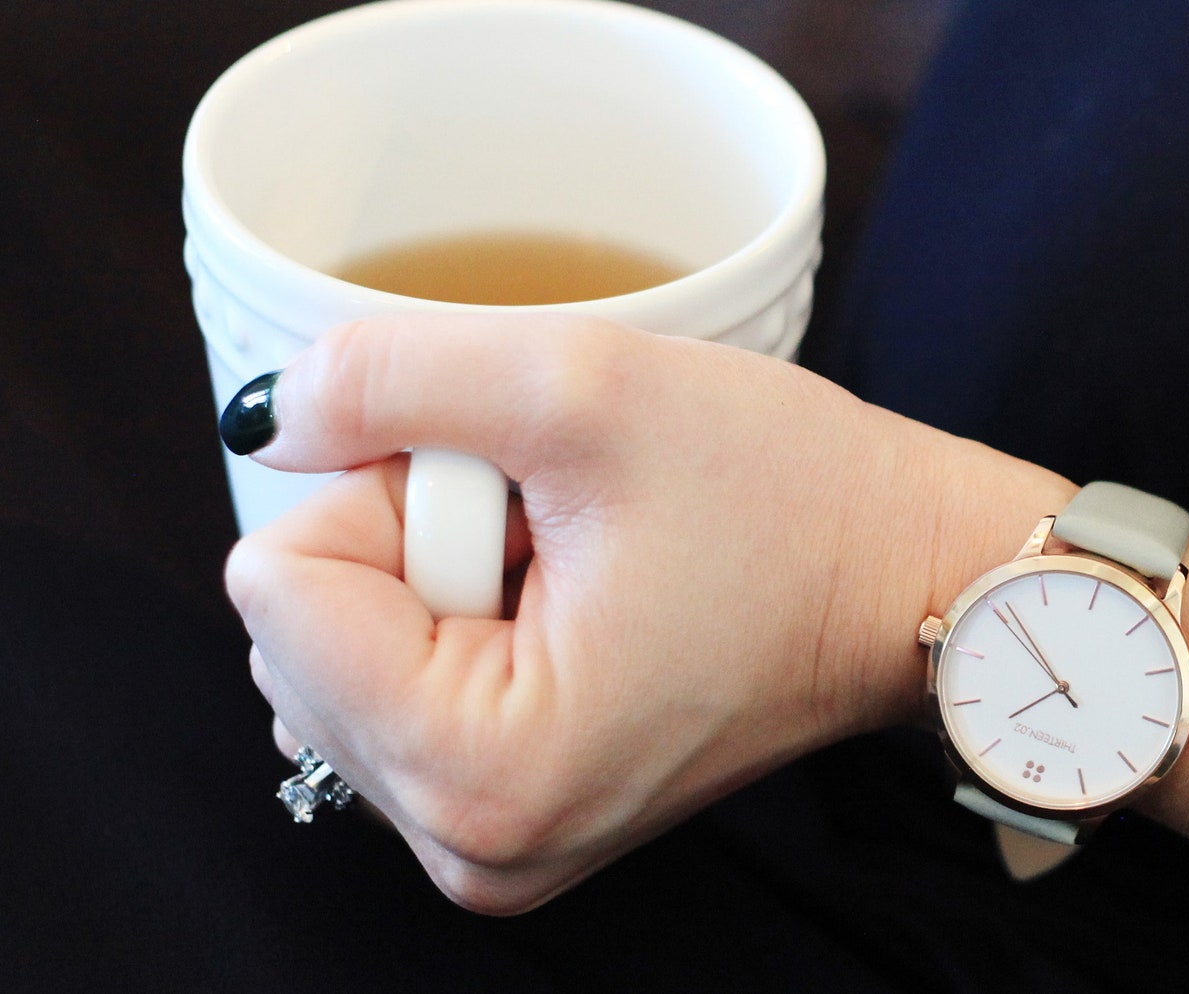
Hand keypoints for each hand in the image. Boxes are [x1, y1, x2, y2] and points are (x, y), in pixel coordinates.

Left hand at [225, 313, 1067, 913]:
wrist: (898, 579)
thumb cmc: (791, 501)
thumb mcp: (587, 388)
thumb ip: (389, 373)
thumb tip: (264, 414)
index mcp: (483, 770)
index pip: (274, 585)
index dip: (395, 494)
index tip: (533, 502)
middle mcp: (470, 842)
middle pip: (295, 632)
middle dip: (414, 542)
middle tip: (561, 530)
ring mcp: (487, 838)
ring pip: (335, 657)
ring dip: (436, 577)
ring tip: (575, 566)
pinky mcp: (508, 812)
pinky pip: (390, 692)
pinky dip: (458, 618)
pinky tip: (567, 602)